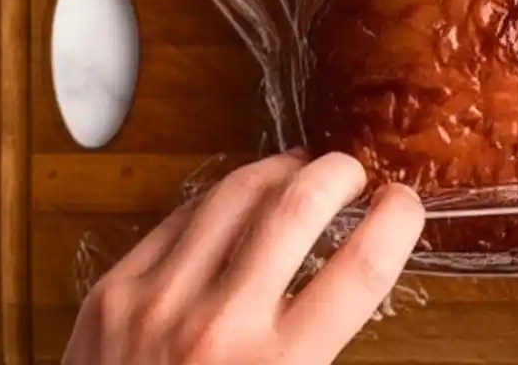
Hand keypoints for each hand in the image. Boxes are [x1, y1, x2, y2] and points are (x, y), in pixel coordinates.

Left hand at [62, 151, 423, 364]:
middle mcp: (220, 327)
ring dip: (281, 171)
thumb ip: (317, 348)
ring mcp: (159, 301)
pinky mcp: (113, 291)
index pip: (363, 267)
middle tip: (351, 175)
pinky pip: (181, 217)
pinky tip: (238, 205)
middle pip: (299, 205)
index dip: (398, 220)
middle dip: (339, 173)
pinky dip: (222, 201)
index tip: (404, 204)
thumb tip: (352, 277)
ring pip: (236, 193)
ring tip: (298, 174)